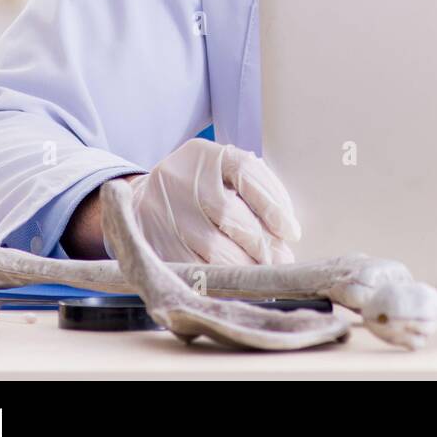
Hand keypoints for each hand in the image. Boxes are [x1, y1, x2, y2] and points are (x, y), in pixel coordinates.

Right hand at [105, 138, 301, 264]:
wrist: (143, 199)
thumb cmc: (200, 189)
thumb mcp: (223, 175)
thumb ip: (255, 192)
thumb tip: (286, 234)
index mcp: (204, 154)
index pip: (246, 172)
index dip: (273, 205)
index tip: (292, 233)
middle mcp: (179, 177)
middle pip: (229, 213)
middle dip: (261, 243)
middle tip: (282, 261)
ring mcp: (160, 209)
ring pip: (210, 245)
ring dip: (243, 265)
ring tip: (263, 274)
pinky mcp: (150, 239)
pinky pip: (189, 265)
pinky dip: (217, 276)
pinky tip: (233, 281)